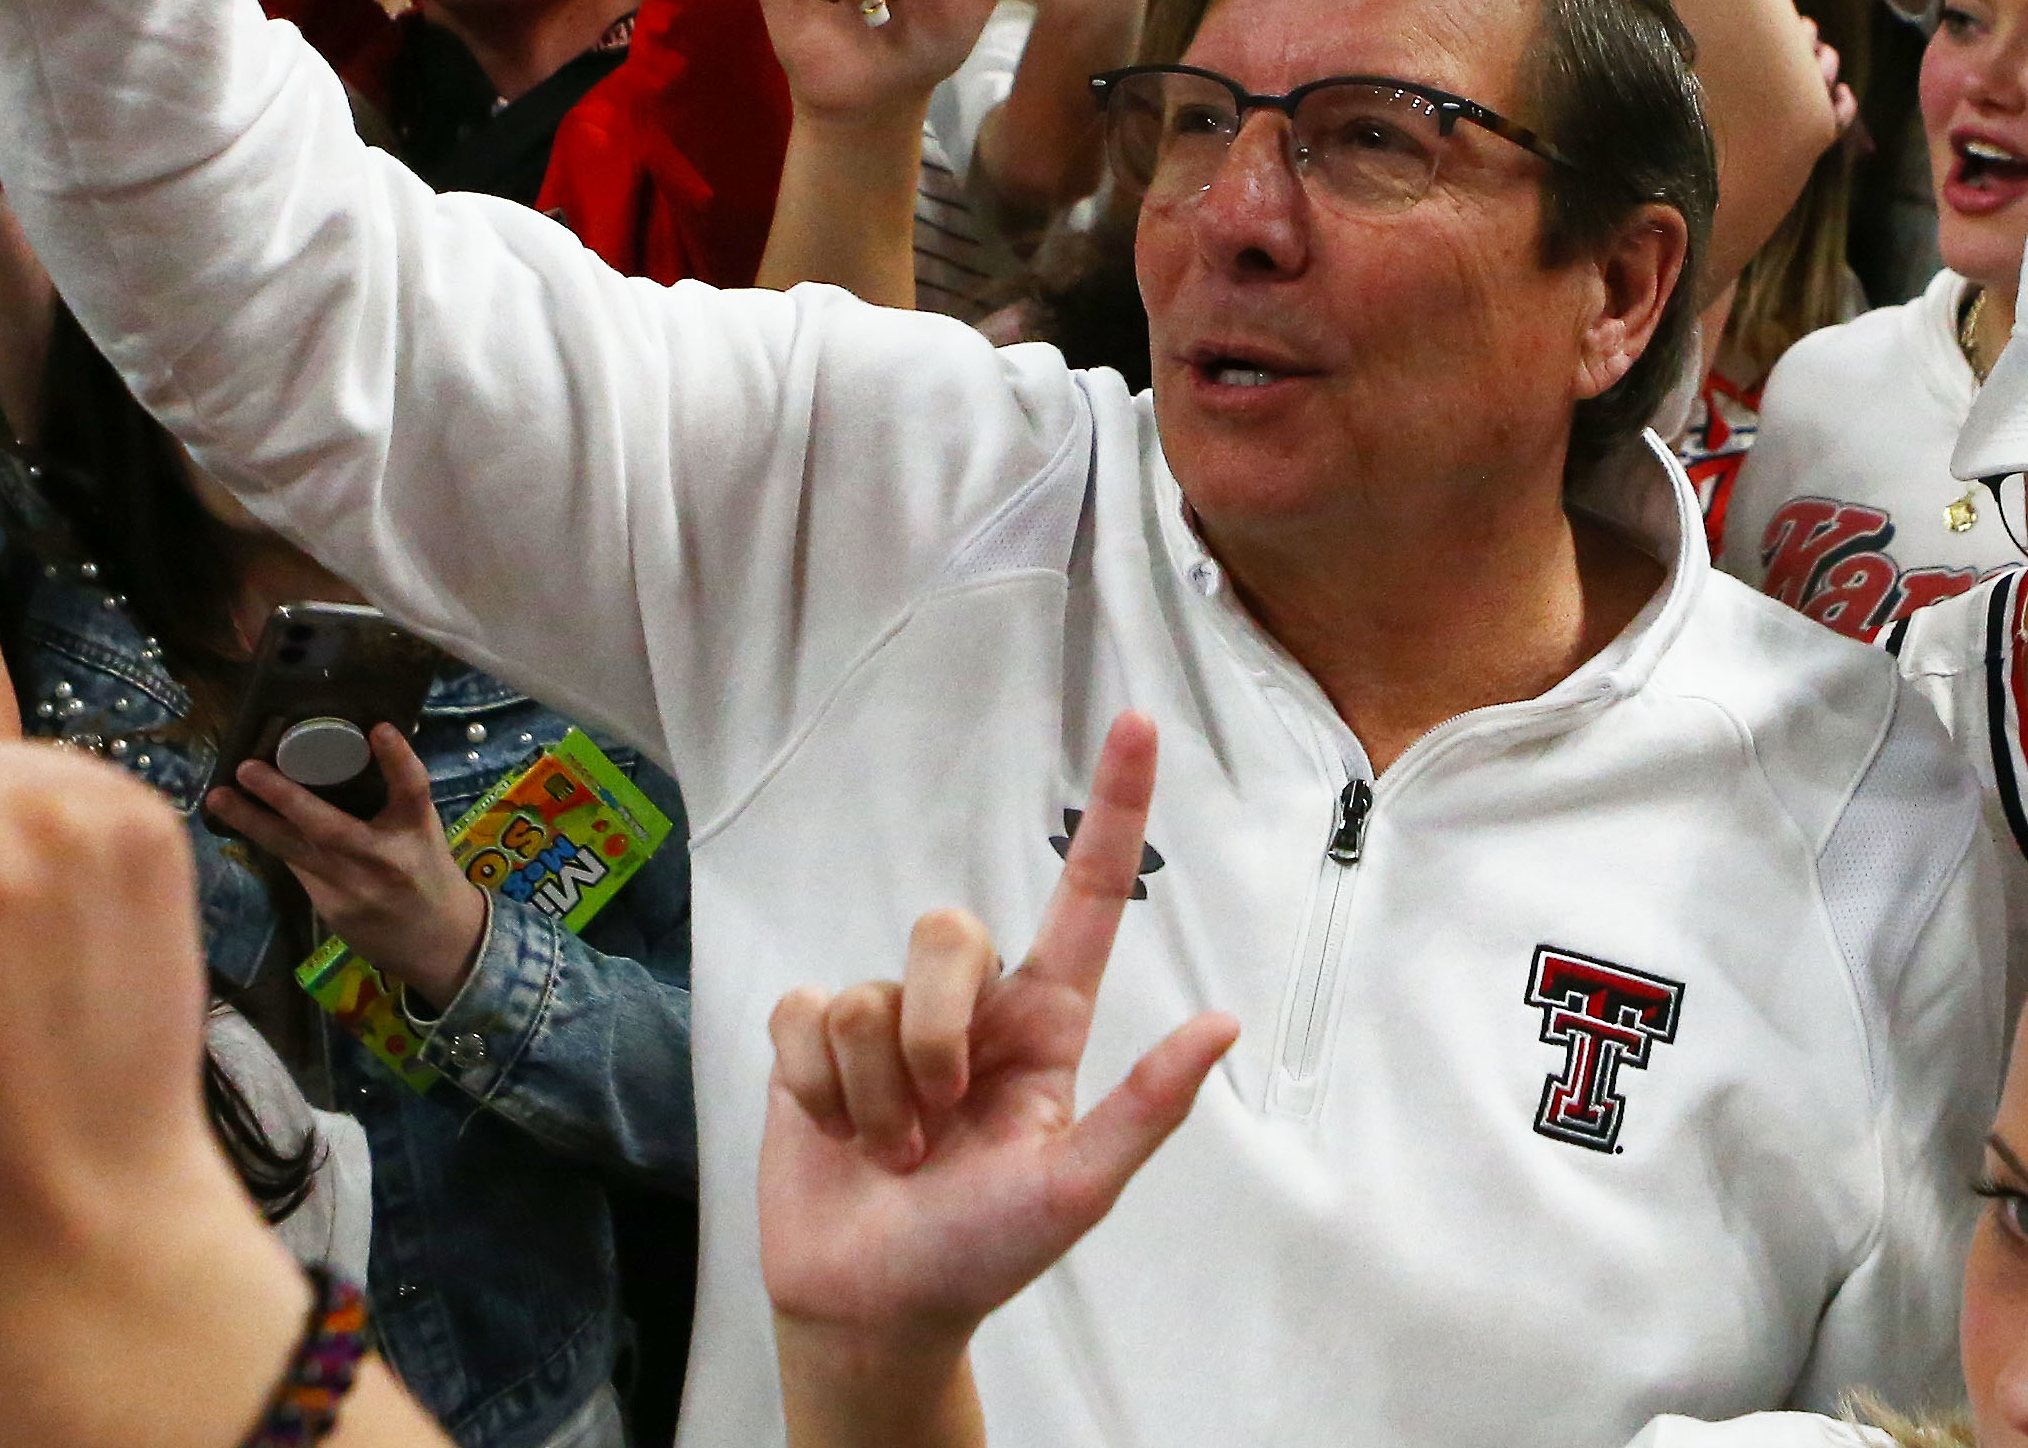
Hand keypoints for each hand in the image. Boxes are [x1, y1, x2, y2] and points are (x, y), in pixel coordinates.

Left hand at [207, 724, 491, 1008]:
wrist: (438, 943)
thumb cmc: (426, 872)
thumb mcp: (422, 828)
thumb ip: (393, 793)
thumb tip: (353, 742)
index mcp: (418, 830)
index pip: (413, 789)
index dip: (398, 758)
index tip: (378, 728)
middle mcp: (384, 860)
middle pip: (330, 827)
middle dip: (284, 797)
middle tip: (247, 769)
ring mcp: (352, 890)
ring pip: (293, 852)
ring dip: (251, 823)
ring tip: (217, 799)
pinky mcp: (329, 909)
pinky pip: (294, 867)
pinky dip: (269, 841)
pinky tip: (240, 822)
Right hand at [759, 714, 1234, 1383]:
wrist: (873, 1307)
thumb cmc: (982, 1250)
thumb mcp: (1074, 1189)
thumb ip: (1143, 1109)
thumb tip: (1222, 1025)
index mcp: (1044, 1024)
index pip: (1086, 897)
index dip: (1114, 808)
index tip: (1139, 721)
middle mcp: (968, 1006)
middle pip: (948, 931)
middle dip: (936, 1030)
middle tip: (938, 1125)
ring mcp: (886, 1019)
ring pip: (870, 992)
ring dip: (877, 1092)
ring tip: (893, 1153)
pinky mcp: (809, 1041)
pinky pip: (805, 1016)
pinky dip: (820, 1092)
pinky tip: (837, 1134)